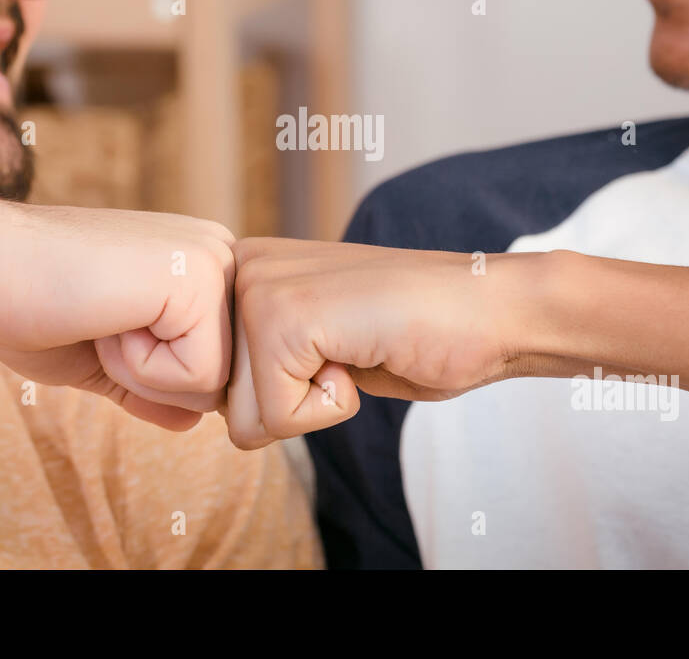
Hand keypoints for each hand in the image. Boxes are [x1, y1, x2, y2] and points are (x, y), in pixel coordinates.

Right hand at [0, 201, 235, 431]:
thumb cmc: (31, 303)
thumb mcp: (103, 355)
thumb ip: (151, 385)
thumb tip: (194, 422)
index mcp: (198, 266)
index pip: (211, 365)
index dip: (150, 375)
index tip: (101, 325)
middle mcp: (219, 256)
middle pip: (221, 379)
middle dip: (151, 379)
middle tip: (100, 323)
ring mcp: (214, 264)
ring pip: (214, 384)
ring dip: (143, 374)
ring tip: (103, 319)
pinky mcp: (200, 282)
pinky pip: (197, 376)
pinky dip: (139, 368)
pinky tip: (106, 319)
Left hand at [224, 238, 583, 448]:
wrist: (488, 310)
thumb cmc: (413, 334)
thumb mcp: (314, 343)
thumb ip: (258, 358)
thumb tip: (200, 401)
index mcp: (242, 269)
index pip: (214, 385)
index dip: (279, 394)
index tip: (333, 347)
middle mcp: (239, 268)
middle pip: (222, 406)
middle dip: (290, 403)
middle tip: (348, 348)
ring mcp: (258, 289)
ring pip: (245, 419)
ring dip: (311, 406)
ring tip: (355, 347)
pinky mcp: (282, 319)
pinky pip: (278, 419)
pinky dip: (332, 409)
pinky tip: (364, 352)